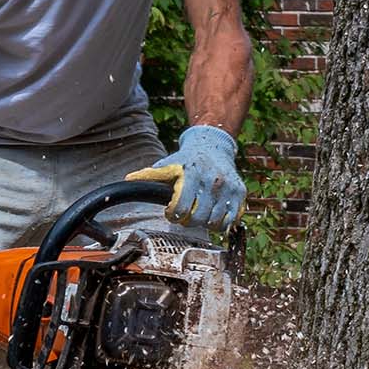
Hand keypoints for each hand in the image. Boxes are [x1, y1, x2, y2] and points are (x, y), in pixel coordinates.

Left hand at [126, 125, 245, 232]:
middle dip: (188, 221)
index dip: (173, 215)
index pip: (181, 208)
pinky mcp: (240, 193)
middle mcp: (213, 181)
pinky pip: (230, 221)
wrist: (214, 146)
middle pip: (198, 219)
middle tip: (185, 216)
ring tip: (199, 214)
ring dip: (204, 223)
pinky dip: (221, 223)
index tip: (172, 213)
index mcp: (192, 174)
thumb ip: (150, 175)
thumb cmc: (188, 159)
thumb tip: (128, 180)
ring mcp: (228, 188)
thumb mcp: (168, 164)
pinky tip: (213, 214)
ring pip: (215, 223)